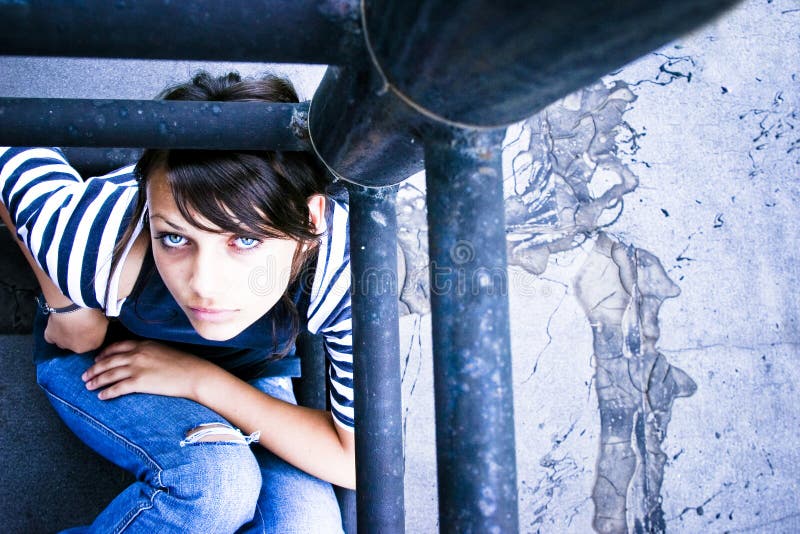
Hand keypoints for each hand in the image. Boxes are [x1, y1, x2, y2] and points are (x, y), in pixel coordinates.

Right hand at [45, 308, 108, 352]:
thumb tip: (101, 324)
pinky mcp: (51, 338)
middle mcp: (79, 348)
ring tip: (68, 322)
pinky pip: (51, 339)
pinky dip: (53, 333)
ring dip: (66, 335)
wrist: (74, 309)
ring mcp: (64, 344)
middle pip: (79, 344)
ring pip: (65, 343)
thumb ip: (103, 326)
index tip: (90, 325)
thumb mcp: (105, 319)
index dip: (92, 333)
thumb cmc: (91, 313)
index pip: (94, 342)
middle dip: (79, 336)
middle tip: (79, 323)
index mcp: (95, 344)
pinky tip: (56, 326)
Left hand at [82, 340, 214, 400]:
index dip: (103, 354)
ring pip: (109, 374)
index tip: (97, 359)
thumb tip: (138, 357)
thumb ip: (148, 351)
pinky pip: (118, 388)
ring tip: (88, 386)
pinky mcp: (140, 382)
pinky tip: (101, 396)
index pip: (116, 347)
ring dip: (96, 381)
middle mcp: (137, 354)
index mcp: (143, 344)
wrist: (194, 374)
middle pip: (108, 361)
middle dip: (94, 369)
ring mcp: (137, 368)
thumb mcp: (163, 350)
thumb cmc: (183, 364)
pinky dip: (107, 392)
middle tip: (85, 375)